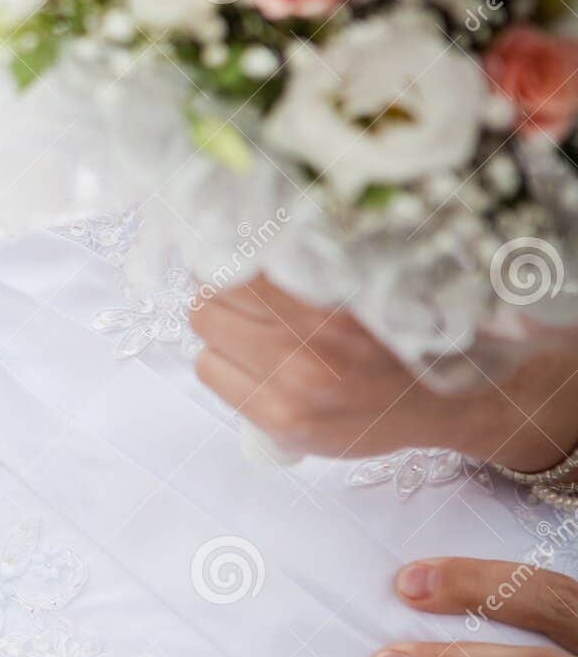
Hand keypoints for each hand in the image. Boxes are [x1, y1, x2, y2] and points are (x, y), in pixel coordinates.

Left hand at [190, 276, 577, 470]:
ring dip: (221, 337)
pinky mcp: (282, 424)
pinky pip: (213, 378)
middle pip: (207, 305)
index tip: (230, 258)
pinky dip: (225, 369)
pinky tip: (257, 367)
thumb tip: (244, 232)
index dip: (224, 260)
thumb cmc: (408, 331)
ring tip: (255, 336)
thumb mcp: (373, 279)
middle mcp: (308, 349)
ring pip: (204, 344)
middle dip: (221, 299)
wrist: (453, 401)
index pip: (233, 269)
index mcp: (331, 302)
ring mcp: (292, 391)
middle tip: (244, 300)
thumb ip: (313, 261)